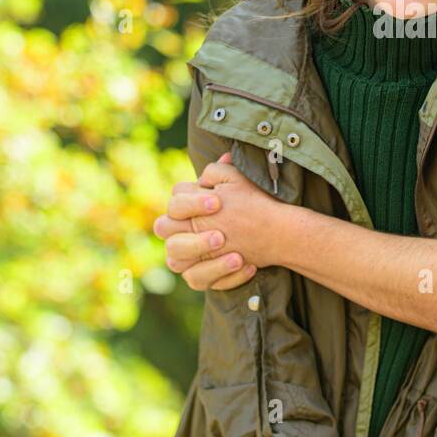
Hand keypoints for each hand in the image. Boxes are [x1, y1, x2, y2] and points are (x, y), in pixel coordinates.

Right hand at [151, 152, 285, 290]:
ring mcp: (185, 257)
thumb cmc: (247, 206)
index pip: (174, 205)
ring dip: (206, 260)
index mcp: (184, 210)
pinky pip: (200, 280)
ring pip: (176, 262)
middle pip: (166, 235)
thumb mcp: (239, 185)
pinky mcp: (198, 277)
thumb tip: (226, 156)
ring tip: (235, 255)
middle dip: (193, 237)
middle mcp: (178, 233)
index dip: (191, 203)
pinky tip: (247, 266)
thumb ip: (227, 172)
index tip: (217, 203)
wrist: (270, 232)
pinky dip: (223, 276)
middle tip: (220, 236)